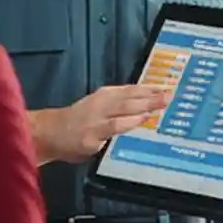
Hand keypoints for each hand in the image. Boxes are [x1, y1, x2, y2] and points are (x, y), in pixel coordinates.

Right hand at [34, 85, 170, 163]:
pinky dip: (129, 121)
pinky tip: (142, 119)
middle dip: (152, 96)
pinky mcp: (94, 135)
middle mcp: (102, 103)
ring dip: (145, 105)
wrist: (51, 133)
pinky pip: (115, 126)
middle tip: (171, 94)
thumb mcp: (98, 108)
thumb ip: (118, 108)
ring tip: (162, 103)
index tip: (166, 88)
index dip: (149, 89)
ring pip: (125, 109)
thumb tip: (145, 108)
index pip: (130, 90)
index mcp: (104, 95)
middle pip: (131, 97)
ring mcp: (98, 119)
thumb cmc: (77, 122)